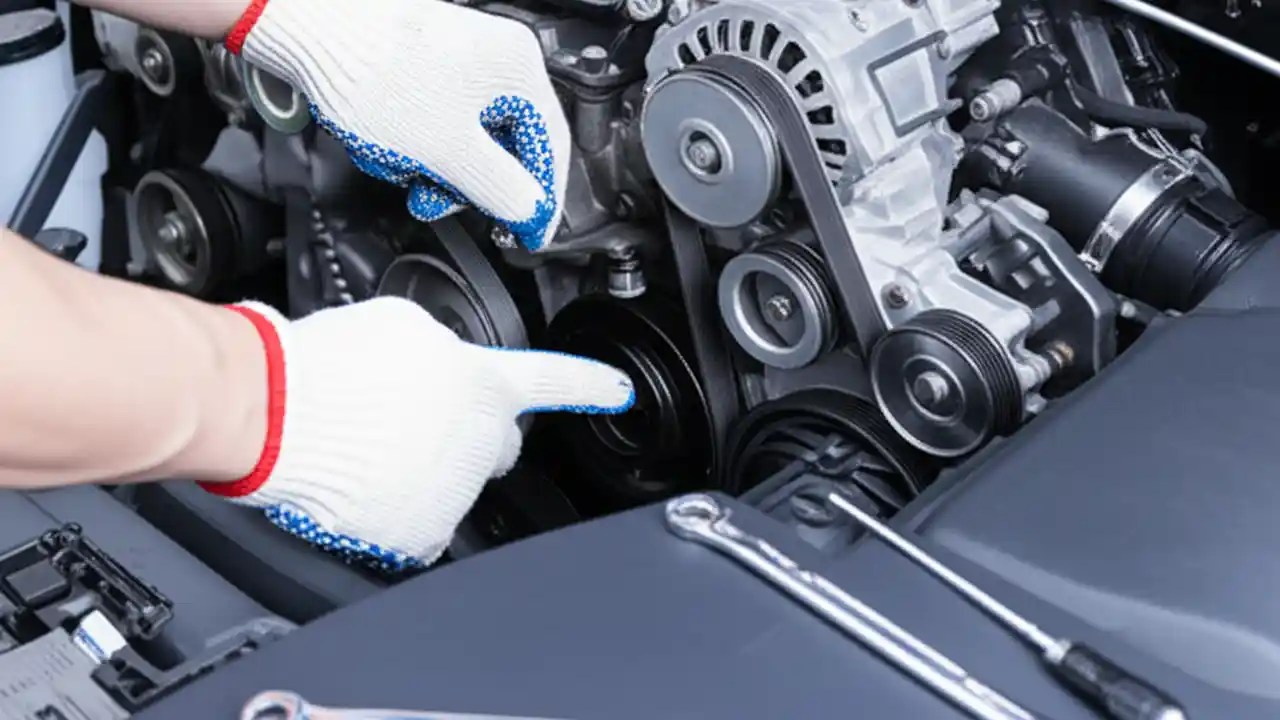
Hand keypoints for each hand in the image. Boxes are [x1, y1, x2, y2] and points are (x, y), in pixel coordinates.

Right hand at [200, 298, 633, 569]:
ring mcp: (453, 493)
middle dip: (472, 434)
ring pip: (452, 483)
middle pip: (497, 444)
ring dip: (427, 468)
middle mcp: (480, 443)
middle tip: (417, 419)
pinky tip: (364, 483)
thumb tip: (443, 368)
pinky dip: (398, 510)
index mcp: (483, 384)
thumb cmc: (328, 364)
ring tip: (369, 444)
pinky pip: (419, 525)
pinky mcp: (418, 534)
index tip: (618, 391)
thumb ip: (446, 351)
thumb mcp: (401, 325)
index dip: (589, 385)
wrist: (273, 412)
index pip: (553, 380)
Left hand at [227, 0, 568, 250]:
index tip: (528, 235)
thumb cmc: (375, 74)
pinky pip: (430, 121)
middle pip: (502, 145)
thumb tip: (531, 211)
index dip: (541, 199)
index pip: (548, 146)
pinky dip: (409, 143)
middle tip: (435, 201)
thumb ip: (500, 188)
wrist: (307, 28)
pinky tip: (379, 143)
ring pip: (461, 138)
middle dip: (464, 181)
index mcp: (515, 69)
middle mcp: (492, 57)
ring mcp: (453, 58)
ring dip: (429, 165)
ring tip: (394, 164)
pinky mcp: (417, 65)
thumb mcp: (449, 151)